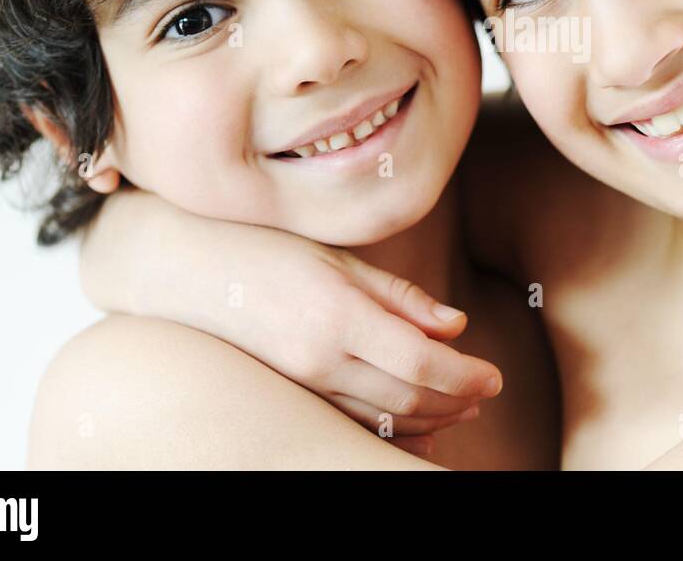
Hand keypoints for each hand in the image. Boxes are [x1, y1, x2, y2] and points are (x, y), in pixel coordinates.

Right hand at [80, 191, 502, 448]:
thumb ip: (399, 297)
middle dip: (455, 400)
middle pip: (406, 396)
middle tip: (486, 392)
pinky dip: (390, 431)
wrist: (189, 272)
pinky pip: (348, 424)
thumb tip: (456, 324)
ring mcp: (301, 381)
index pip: (419, 360)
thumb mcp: (339, 259)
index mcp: (339, 314)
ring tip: (463, 408)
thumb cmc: (270, 251)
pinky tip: (417, 428)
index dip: (464, 374)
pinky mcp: (289, 392)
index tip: (493, 376)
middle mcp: (320, 357)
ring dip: (430, 418)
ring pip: (381, 416)